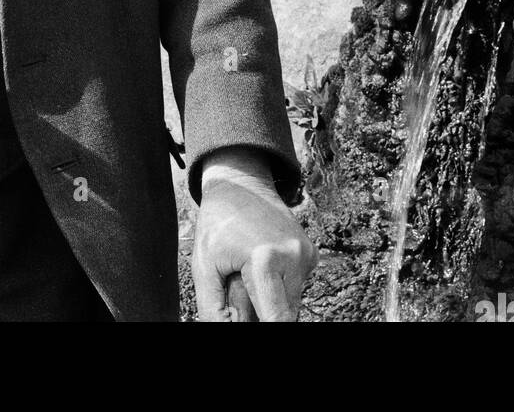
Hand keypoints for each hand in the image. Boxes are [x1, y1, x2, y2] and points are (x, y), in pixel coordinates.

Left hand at [193, 147, 317, 321]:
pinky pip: (297, 284)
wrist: (239, 182)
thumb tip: (224, 330)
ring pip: (292, 302)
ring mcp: (305, 254)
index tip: (249, 320)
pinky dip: (281, 285)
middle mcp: (294, 257)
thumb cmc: (218, 220)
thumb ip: (212, 308)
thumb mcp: (203, 264)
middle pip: (285, 314)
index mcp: (266, 260)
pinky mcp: (310, 252)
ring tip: (249, 274)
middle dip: (264, 312)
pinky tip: (262, 266)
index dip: (264, 327)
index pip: (277, 320)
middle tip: (242, 289)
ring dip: (272, 298)